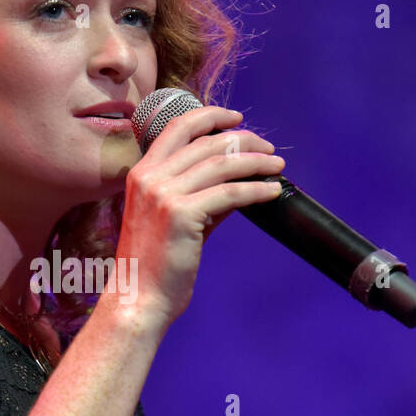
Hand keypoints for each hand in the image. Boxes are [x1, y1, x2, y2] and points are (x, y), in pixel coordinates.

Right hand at [115, 105, 285, 330]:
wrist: (138, 299)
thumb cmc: (153, 266)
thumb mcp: (172, 220)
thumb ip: (200, 198)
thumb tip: (236, 184)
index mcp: (141, 173)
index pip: (178, 128)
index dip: (210, 116)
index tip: (237, 119)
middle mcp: (150, 177)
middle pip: (206, 142)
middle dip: (244, 140)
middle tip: (268, 149)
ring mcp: (164, 194)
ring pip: (221, 165)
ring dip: (256, 162)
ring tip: (277, 167)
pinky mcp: (182, 214)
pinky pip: (230, 194)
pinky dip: (256, 190)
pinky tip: (271, 192)